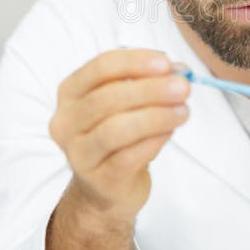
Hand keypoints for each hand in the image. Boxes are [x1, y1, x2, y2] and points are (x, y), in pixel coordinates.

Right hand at [49, 49, 190, 224]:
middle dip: (151, 90)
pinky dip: (153, 141)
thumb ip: (151, 81)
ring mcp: (78, 154)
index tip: (166, 63)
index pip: (100, 68)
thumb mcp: (130, 102)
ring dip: (156, 116)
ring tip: (183, 111)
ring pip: (116, 129)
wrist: (108, 186)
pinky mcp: (98, 180)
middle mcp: (66, 122)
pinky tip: (169, 132)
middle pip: (108, 98)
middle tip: (183, 88)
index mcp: (71, 92)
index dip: (135, 62)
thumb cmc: (120, 135)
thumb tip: (179, 70)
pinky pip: (128, 157)